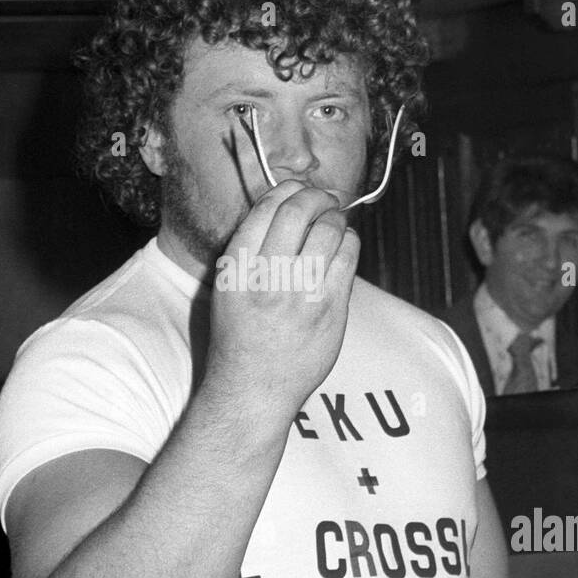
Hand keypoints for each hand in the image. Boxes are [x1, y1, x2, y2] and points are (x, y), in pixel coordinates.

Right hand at [203, 180, 359, 414]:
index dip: (287, 189)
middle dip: (316, 196)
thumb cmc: (239, 336)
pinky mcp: (331, 309)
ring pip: (330, 229)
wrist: (253, 387)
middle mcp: (267, 278)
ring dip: (335, 218)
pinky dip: (349, 242)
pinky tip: (343, 247)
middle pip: (299, 210)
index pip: (266, 207)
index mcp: (237, 268)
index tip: (297, 189)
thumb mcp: (229, 287)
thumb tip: (284, 204)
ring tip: (334, 222)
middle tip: (324, 199)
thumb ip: (250, 248)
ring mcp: (301, 294)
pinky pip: (348, 257)